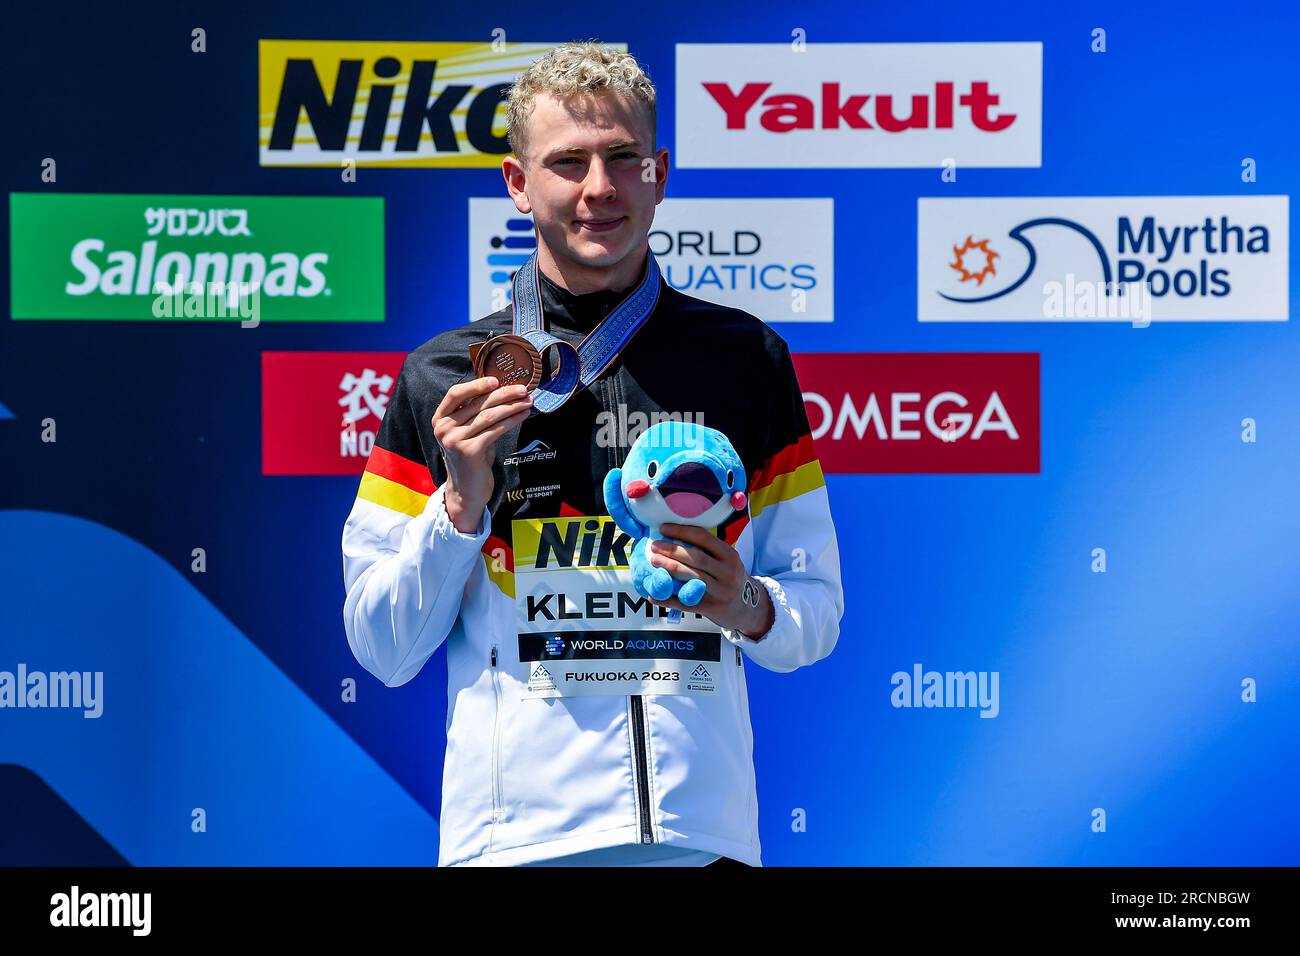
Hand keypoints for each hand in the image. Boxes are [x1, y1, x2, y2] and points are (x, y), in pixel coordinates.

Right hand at [432, 376, 532, 533]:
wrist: (467, 489)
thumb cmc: (472, 457)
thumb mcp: (469, 431)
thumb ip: (476, 413)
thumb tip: (505, 391)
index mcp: (440, 418)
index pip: (455, 393)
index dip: (476, 385)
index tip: (497, 380)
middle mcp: (443, 428)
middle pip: (478, 403)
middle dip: (504, 394)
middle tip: (523, 389)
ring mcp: (454, 440)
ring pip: (489, 415)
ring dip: (512, 406)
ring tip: (528, 401)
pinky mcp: (469, 451)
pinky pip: (495, 430)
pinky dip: (512, 420)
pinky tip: (523, 415)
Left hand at [645, 523, 774, 638]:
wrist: (748, 608)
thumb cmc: (730, 578)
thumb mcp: (727, 561)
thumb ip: (708, 551)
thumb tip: (675, 536)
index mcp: (730, 555)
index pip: (704, 538)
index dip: (682, 532)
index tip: (663, 528)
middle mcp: (728, 572)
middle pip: (697, 558)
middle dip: (673, 550)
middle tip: (654, 546)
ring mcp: (721, 591)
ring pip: (693, 578)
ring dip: (671, 568)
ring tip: (654, 561)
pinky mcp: (712, 608)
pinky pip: (687, 603)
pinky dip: (668, 600)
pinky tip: (653, 596)